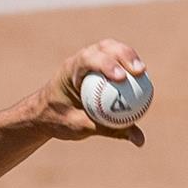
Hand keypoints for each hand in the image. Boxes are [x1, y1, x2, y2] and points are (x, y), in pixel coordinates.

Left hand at [31, 38, 149, 146]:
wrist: (44, 113)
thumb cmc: (58, 120)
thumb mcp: (80, 127)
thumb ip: (108, 130)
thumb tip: (139, 139)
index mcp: (69, 71)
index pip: (88, 60)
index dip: (106, 65)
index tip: (121, 78)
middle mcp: (80, 60)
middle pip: (104, 48)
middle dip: (124, 55)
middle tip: (140, 71)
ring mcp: (90, 59)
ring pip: (112, 49)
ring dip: (129, 56)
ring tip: (143, 71)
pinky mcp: (98, 65)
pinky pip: (116, 61)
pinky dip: (127, 66)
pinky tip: (141, 78)